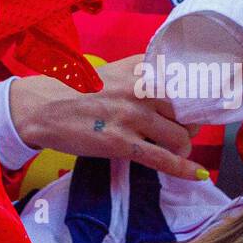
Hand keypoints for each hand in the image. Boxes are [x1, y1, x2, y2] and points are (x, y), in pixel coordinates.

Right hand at [8, 56, 209, 180]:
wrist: (45, 107)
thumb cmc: (80, 90)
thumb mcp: (116, 72)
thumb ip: (145, 76)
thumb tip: (178, 92)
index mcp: (139, 68)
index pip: (186, 83)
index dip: (194, 100)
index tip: (196, 109)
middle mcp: (139, 88)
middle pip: (187, 112)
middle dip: (188, 125)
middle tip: (177, 130)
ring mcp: (131, 116)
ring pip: (179, 136)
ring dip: (182, 147)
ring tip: (172, 149)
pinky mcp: (122, 143)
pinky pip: (164, 159)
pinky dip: (184, 169)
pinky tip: (197, 174)